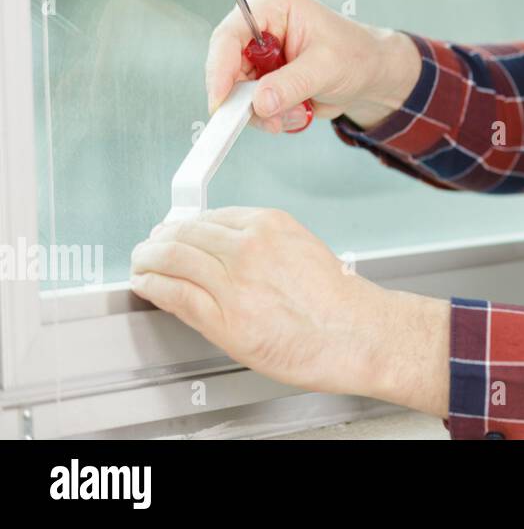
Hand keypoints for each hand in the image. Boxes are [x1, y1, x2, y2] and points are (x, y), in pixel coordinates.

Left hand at [130, 207, 450, 415]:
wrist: (355, 334)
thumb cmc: (338, 301)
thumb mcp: (301, 251)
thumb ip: (263, 245)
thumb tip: (228, 250)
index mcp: (270, 225)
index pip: (211, 217)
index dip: (185, 224)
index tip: (177, 229)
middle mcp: (248, 247)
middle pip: (186, 233)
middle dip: (161, 239)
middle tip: (150, 245)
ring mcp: (234, 281)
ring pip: (174, 259)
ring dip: (149, 260)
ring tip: (141, 264)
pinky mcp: (224, 317)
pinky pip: (174, 294)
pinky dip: (153, 286)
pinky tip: (146, 285)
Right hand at [204, 0, 420, 132]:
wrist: (371, 74)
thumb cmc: (356, 56)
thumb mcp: (327, 67)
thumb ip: (292, 84)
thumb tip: (259, 103)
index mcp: (271, 5)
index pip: (229, 36)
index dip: (219, 69)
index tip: (220, 102)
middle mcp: (258, 25)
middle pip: (226, 66)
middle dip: (245, 99)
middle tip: (268, 120)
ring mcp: (257, 54)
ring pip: (236, 91)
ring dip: (262, 111)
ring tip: (296, 114)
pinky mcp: (261, 77)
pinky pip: (250, 104)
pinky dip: (269, 116)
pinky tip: (296, 113)